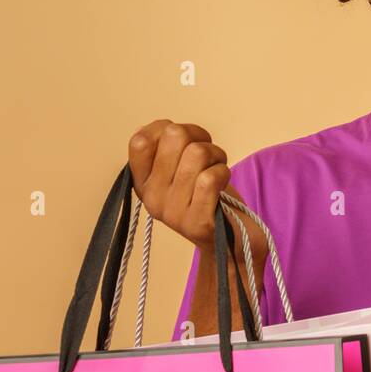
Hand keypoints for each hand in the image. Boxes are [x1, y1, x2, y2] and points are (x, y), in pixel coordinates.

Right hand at [127, 119, 238, 249]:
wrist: (231, 244)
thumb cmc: (208, 199)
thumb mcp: (180, 173)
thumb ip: (168, 150)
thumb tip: (164, 127)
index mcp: (143, 183)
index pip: (140, 141)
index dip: (165, 128)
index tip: (185, 140)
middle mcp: (152, 198)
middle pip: (174, 136)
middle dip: (199, 136)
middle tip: (208, 154)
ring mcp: (173, 212)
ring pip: (197, 153)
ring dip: (217, 154)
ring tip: (218, 168)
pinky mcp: (197, 223)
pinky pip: (210, 178)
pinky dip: (223, 172)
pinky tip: (223, 183)